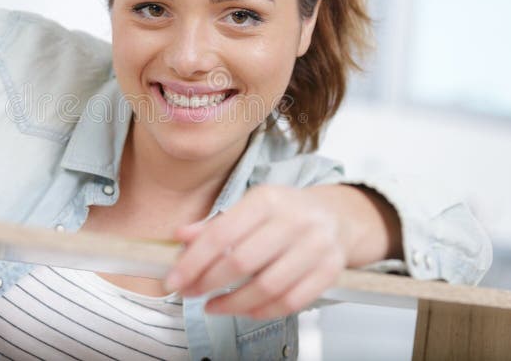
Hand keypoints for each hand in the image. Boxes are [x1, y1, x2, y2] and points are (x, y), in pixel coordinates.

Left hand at [165, 185, 359, 319]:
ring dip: (232, 304)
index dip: (194, 260)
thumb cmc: (286, 212)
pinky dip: (262, 311)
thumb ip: (215, 225)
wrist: (336, 216)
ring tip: (212, 305)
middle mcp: (294, 221)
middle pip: (242, 261)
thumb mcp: (249, 207)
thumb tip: (182, 236)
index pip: (222, 233)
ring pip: (266, 287)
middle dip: (208, 282)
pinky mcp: (329, 272)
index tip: (175, 278)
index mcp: (268, 200)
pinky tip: (244, 310)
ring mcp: (315, 247)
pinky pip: (291, 302)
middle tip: (189, 291)